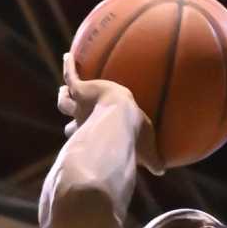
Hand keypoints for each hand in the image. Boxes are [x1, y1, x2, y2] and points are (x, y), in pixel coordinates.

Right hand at [57, 51, 161, 173]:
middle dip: (71, 123)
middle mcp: (84, 123)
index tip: (83, 142)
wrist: (120, 115)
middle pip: (71, 125)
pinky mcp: (80, 89)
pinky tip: (68, 55)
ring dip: (64, 97)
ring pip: (64, 102)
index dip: (85, 140)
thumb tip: (162, 172)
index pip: (88, 139)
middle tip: (71, 121)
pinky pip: (70, 75)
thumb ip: (152, 160)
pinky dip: (69, 66)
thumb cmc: (133, 136)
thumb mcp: (146, 149)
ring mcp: (80, 105)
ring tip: (64, 90)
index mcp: (96, 136)